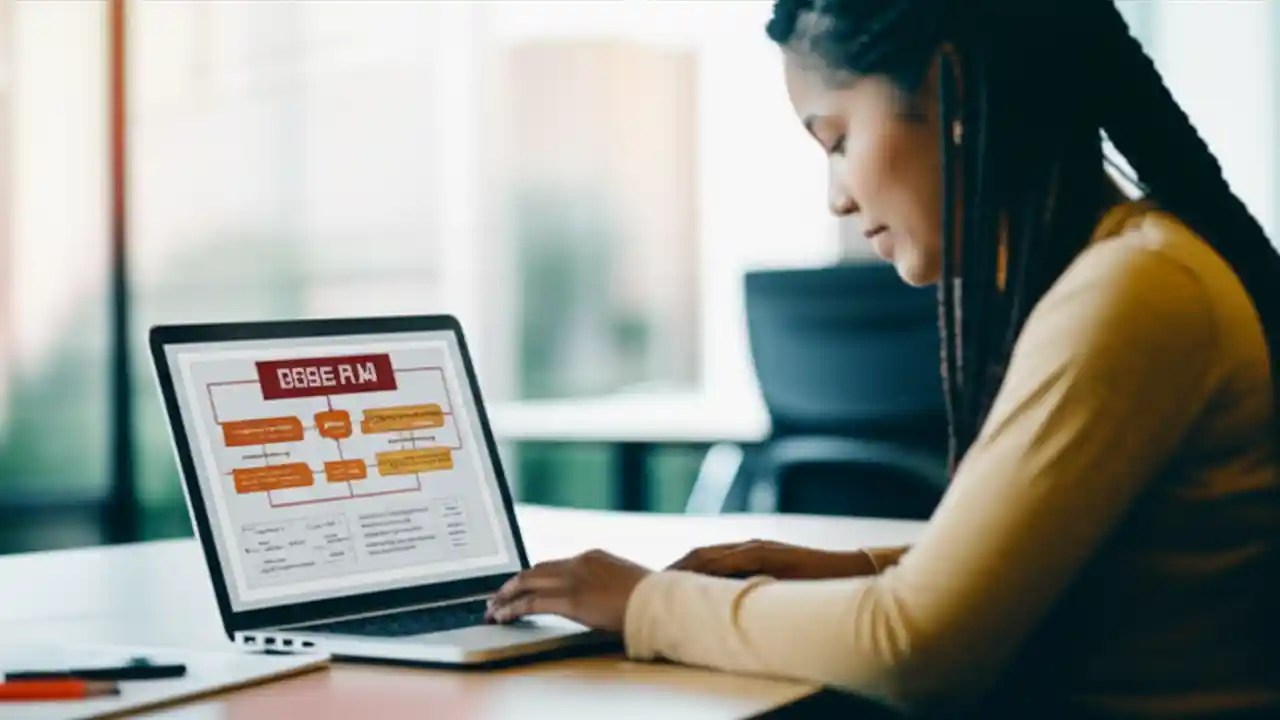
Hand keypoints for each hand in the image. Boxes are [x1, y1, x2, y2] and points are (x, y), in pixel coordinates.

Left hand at [485, 550, 650, 631]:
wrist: (658, 602)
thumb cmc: (651, 598)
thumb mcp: (626, 583)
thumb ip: (608, 585)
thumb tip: (602, 598)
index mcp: (593, 556)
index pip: (555, 565)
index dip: (536, 576)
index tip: (525, 585)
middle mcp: (579, 562)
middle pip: (537, 570)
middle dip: (515, 583)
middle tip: (499, 594)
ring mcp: (573, 580)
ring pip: (528, 583)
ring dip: (507, 596)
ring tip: (493, 607)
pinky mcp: (570, 600)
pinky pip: (532, 602)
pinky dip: (513, 608)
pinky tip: (502, 616)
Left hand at [668, 540, 877, 579]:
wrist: (848, 572)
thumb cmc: (814, 586)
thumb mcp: (775, 590)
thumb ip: (751, 592)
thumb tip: (724, 609)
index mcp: (748, 555)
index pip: (705, 561)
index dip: (680, 572)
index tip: (658, 587)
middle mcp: (749, 547)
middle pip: (701, 554)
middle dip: (676, 568)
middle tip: (652, 584)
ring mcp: (758, 547)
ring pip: (712, 554)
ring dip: (687, 567)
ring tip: (665, 581)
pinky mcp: (769, 552)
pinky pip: (735, 558)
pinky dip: (713, 566)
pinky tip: (699, 576)